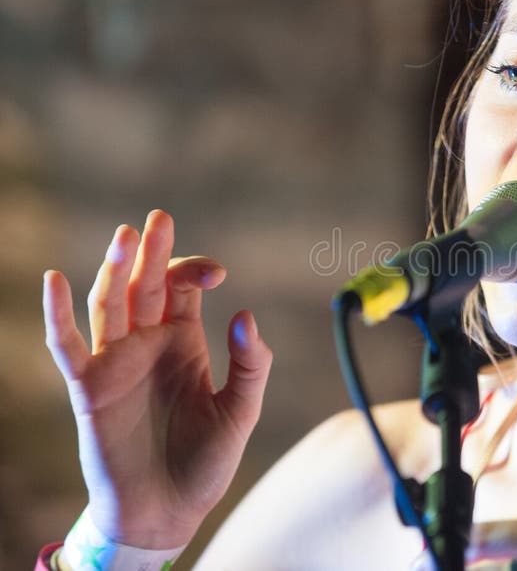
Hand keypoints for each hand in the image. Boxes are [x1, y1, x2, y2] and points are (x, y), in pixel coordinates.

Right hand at [43, 210, 273, 548]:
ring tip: (124, 236)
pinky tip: (54, 279)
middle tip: (158, 218)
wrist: (168, 510)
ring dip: (114, 270)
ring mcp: (116, 362)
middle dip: (152, 252)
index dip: (196, 271)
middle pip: (145, 285)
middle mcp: (148, 344)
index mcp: (185, 342)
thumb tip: (246, 316)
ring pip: (108, 304)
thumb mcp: (241, 411)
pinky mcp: (89, 388)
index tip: (217, 273)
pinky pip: (67, 345)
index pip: (184, 288)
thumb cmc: (207, 461)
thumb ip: (251, 365)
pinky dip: (57, 314)